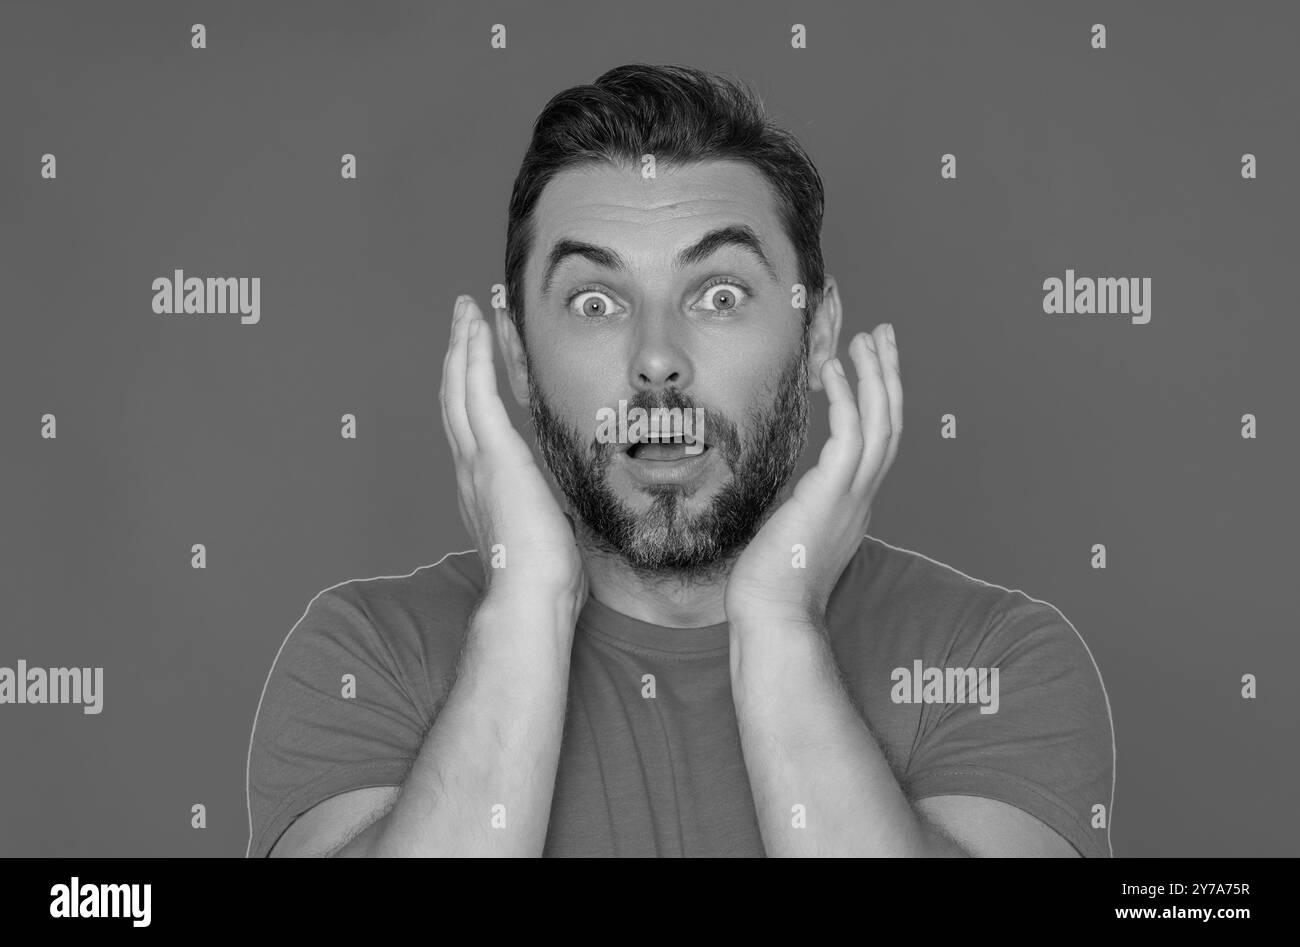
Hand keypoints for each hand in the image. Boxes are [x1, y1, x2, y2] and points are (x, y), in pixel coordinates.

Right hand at [439, 294, 587, 613]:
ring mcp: (477, 460)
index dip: (471, 390)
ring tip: (465, 311)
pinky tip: (476, 328)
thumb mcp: (551, 534)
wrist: (531, 598)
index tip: (477, 364)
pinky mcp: (493, 454)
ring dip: (462, 345)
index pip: (475, 426)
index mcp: (484, 488)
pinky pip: (475, 392)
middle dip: (458, 356)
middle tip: (462, 320)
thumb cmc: (546, 582)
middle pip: (455, 398)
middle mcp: (471, 470)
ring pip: (459, 387)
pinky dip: (472, 356)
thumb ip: (552, 513)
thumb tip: (570, 510)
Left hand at [724, 324, 901, 626]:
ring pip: (879, 423)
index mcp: (855, 503)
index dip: (878, 398)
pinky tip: (832, 369)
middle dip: (887, 374)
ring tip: (864, 337)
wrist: (774, 617)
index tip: (871, 363)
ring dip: (874, 376)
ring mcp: (852, 497)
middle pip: (890, 423)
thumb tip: (789, 496)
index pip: (878, 440)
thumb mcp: (793, 533)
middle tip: (882, 333)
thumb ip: (801, 508)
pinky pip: (848, 437)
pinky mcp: (831, 497)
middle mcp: (863, 497)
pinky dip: (845, 398)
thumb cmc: (772, 584)